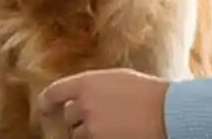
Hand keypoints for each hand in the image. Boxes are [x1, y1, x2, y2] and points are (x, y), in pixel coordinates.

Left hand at [37, 69, 169, 138]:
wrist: (167, 112)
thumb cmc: (148, 93)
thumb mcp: (118, 79)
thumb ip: (95, 86)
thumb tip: (82, 96)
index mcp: (86, 83)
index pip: (54, 93)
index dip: (47, 102)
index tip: (44, 109)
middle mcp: (83, 105)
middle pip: (68, 117)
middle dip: (80, 120)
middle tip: (101, 119)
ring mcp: (90, 128)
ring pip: (78, 135)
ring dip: (90, 134)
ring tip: (113, 127)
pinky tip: (115, 133)